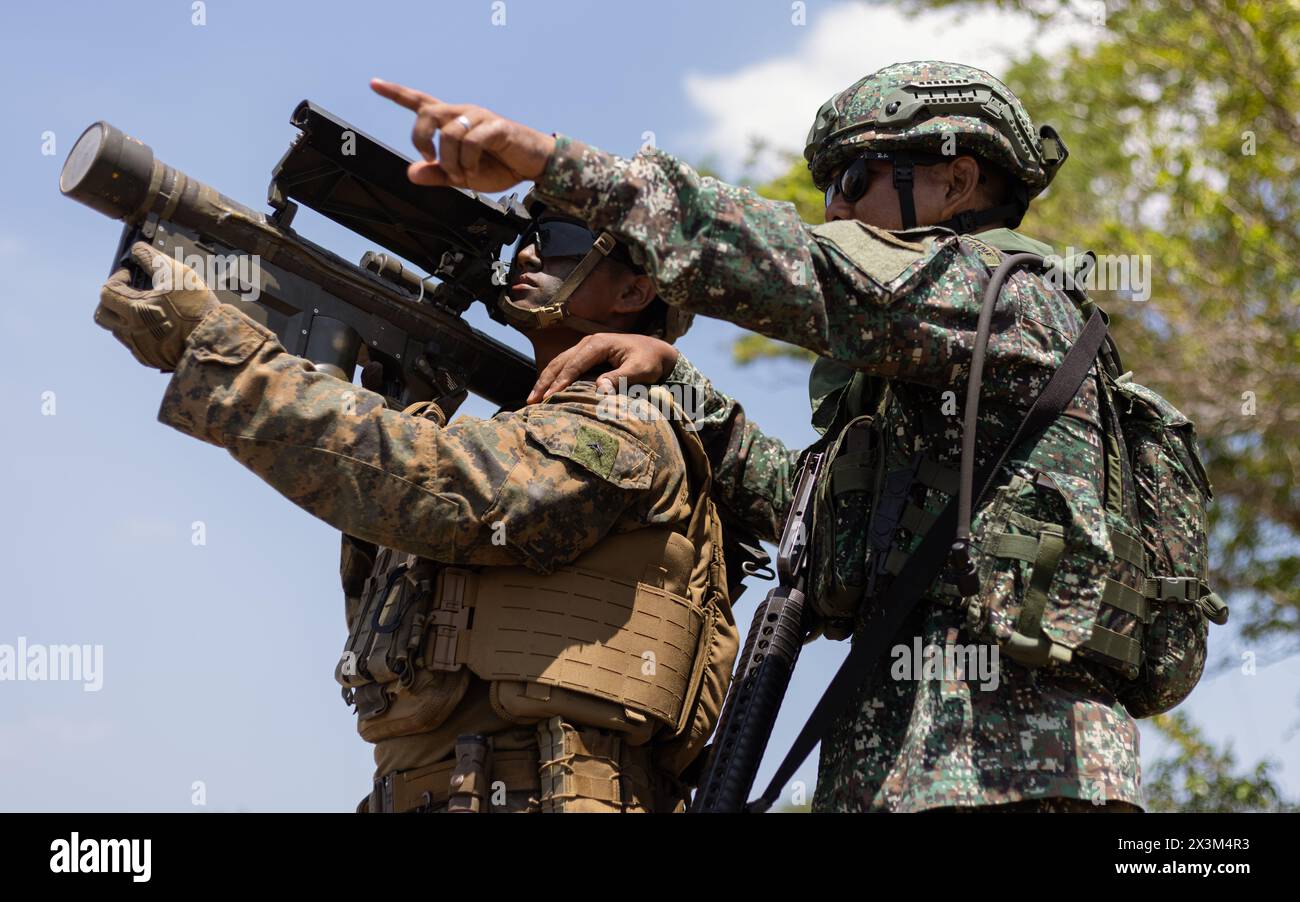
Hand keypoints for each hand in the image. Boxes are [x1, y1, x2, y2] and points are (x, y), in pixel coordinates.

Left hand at [95, 241, 220, 371]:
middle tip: (126, 293)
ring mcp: (139, 347)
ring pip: (117, 330)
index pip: (107, 290)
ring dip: (124, 317)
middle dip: (110, 300)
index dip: (116, 278)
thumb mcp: (178, 274)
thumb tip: (137, 249)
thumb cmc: (198, 308)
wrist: (215, 341)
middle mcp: (131, 331)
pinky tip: (157, 325)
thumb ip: (153, 258)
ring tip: (144, 309)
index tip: (129, 275)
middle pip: (101, 314)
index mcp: (135, 310)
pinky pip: (134, 344)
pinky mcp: (149, 359)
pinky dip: (139, 332)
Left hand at [370, 78, 556, 192]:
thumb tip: (412, 172)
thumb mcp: (462, 176)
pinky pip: (471, 142)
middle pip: (427, 113)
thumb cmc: (498, 166)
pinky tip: (475, 171)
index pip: (420, 102)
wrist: (531, 166)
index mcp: (452, 121)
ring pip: (449, 134)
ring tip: (462, 175)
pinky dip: (469, 162)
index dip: (395, 93)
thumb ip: (437, 175)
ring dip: (450, 161)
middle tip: (429, 160)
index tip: (374, 83)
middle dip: (421, 138)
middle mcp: (462, 113)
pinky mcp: (495, 126)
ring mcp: (479, 117)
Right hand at [527, 333, 679, 403]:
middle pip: (560, 362)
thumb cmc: (650, 361)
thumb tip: (600, 388)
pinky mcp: (587, 355)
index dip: (560, 382)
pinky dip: (553, 377)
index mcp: (598, 344)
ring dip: (545, 380)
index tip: (549, 398)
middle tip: (531, 401)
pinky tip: (546, 391)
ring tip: (532, 398)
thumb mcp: (640, 370)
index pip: (574, 364)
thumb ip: (621, 378)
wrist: (657, 351)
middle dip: (544, 381)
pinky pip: (565, 365)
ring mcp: (586, 347)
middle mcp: (588, 342)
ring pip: (559, 362)